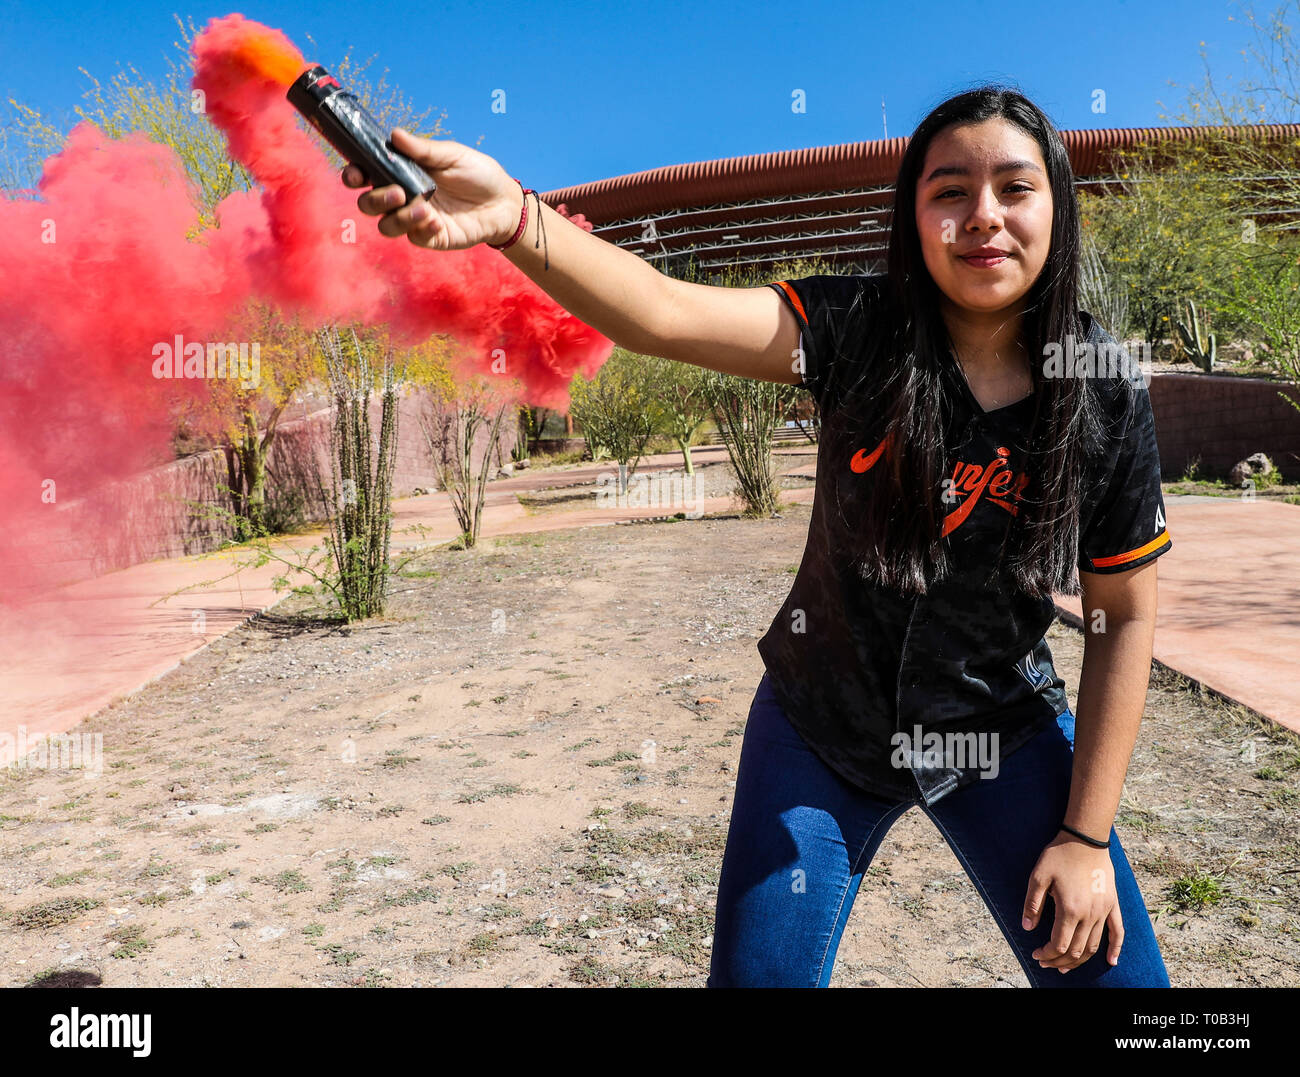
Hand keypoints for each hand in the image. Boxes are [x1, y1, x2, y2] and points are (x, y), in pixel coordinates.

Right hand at [342, 127, 522, 250]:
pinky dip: (421, 229)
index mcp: (401, 172)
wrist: (503, 202)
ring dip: (398, 217)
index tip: (355, 173)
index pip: (366, 175)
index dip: (353, 175)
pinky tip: (438, 220)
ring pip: (386, 225)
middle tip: (398, 192)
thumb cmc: (476, 173)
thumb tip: (394, 134)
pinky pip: (414, 237)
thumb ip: (423, 150)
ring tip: (424, 208)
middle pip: (368, 204)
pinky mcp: (431, 237)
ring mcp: (415, 219)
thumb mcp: (451, 155)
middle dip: (375, 200)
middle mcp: (403, 197)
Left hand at [1022, 829, 1123, 973]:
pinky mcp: (1112, 905)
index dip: (1046, 954)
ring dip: (1079, 960)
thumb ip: (1032, 904)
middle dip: (1059, 961)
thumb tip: (1027, 927)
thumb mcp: (1038, 877)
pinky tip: (1111, 961)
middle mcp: (1089, 915)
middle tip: (1045, 963)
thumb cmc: (1058, 855)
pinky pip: (1118, 932)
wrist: (1084, 838)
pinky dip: (1115, 949)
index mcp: (1070, 909)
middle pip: (1076, 950)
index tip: (1035, 954)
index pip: (1059, 945)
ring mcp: (1104, 911)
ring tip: (1065, 966)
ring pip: (1094, 946)